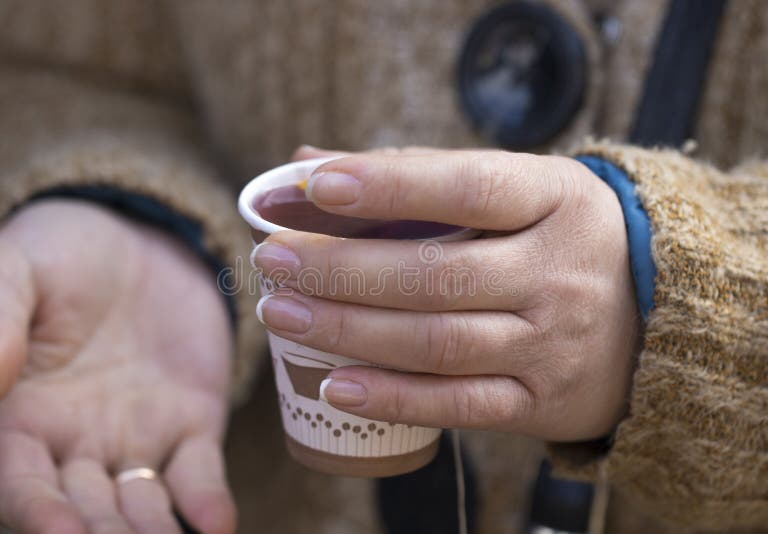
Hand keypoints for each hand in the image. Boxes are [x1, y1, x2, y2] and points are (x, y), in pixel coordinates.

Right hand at [0, 201, 235, 533]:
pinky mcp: (192, 422)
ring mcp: (138, 437)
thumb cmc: (60, 252)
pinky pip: (197, 473)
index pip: (23, 485)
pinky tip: (215, 523)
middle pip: (87, 512)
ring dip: (153, 533)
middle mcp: (78, 443)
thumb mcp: (13, 271)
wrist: (137, 236)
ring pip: (142, 507)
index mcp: (23, 418)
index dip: (40, 514)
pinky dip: (206, 502)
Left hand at [253, 148, 639, 441]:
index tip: (313, 184)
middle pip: (436, 273)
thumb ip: (416, 177)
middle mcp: (558, 271)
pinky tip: (336, 385)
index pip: (466, 186)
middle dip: (341, 269)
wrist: (659, 317)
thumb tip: (307, 164)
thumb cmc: (558, 239)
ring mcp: (553, 342)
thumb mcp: (515, 191)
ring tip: (281, 315)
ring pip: (437, 341)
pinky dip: (393, 397)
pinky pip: (461, 405)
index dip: (389, 185)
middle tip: (272, 260)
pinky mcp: (543, 402)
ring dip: (348, 331)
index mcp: (556, 199)